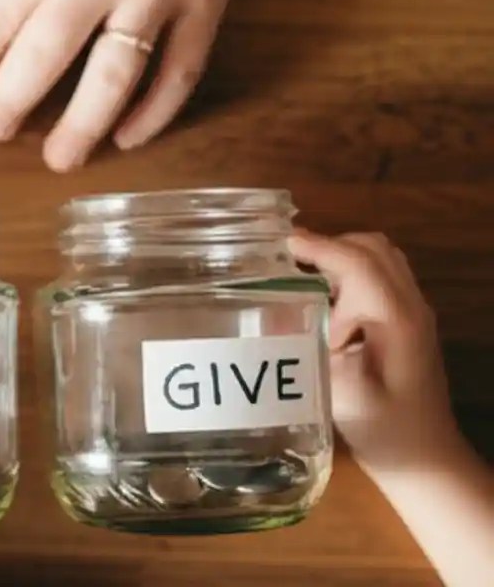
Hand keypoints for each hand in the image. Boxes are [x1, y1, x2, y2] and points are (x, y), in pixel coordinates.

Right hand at [287, 230, 462, 474]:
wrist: (427, 459)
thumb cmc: (386, 432)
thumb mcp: (344, 397)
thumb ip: (312, 352)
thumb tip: (275, 317)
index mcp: (396, 320)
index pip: (358, 262)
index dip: (318, 247)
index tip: (280, 244)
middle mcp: (411, 307)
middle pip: (373, 249)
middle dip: (329, 245)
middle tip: (286, 261)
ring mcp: (414, 313)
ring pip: (380, 258)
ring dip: (341, 257)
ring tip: (301, 275)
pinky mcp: (408, 324)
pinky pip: (380, 278)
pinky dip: (349, 273)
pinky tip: (323, 299)